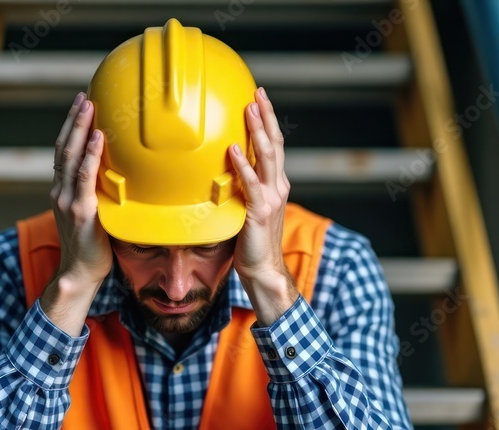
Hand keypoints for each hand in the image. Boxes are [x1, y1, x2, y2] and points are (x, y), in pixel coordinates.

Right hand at [49, 92, 110, 287]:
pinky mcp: (80, 210)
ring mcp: (68, 200)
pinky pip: (84, 177)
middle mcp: (60, 191)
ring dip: (80, 128)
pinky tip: (97, 138)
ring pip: (70, 156)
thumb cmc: (91, 247)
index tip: (80, 106)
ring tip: (89, 106)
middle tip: (84, 96)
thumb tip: (122, 177)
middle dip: (73, 120)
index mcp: (62, 190)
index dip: (70, 128)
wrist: (79, 273)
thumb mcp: (94, 214)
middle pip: (63, 146)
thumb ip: (99, 195)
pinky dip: (89, 155)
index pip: (63, 152)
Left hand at [228, 87, 298, 323]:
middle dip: (266, 116)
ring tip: (249, 109)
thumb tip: (220, 171)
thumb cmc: (251, 242)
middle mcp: (278, 186)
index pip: (275, 146)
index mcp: (276, 184)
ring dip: (259, 131)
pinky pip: (251, 182)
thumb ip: (241, 188)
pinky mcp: (259, 211)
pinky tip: (234, 149)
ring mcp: (271, 197)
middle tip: (257, 93)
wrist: (263, 268)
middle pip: (275, 143)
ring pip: (268, 156)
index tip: (259, 98)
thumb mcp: (247, 208)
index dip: (268, 121)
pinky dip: (243, 164)